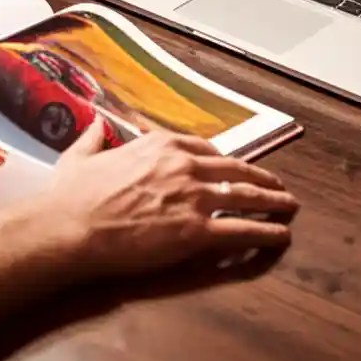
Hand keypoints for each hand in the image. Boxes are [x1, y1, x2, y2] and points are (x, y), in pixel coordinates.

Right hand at [38, 119, 297, 276]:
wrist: (71, 226)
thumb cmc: (72, 195)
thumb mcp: (80, 155)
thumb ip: (94, 138)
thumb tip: (94, 124)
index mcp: (161, 145)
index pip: (206, 148)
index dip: (226, 161)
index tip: (235, 168)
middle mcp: (185, 166)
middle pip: (236, 170)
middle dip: (261, 178)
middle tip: (278, 186)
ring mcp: (194, 198)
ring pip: (247, 198)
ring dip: (274, 202)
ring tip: (290, 207)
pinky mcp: (198, 232)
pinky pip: (242, 231)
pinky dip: (267, 233)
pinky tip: (281, 236)